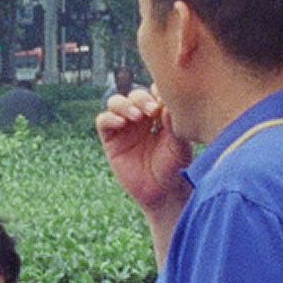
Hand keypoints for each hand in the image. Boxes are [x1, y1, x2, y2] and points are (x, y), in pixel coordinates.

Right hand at [97, 88, 192, 220]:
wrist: (161, 192)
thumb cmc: (174, 167)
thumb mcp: (178, 145)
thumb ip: (172, 124)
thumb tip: (166, 105)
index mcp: (158, 115)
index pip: (153, 92)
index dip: (156, 91)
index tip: (163, 100)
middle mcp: (140, 118)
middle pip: (134, 95)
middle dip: (141, 99)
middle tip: (152, 111)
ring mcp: (124, 128)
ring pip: (116, 102)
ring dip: (124, 105)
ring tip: (137, 117)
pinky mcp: (111, 140)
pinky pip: (103, 121)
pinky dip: (110, 118)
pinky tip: (122, 124)